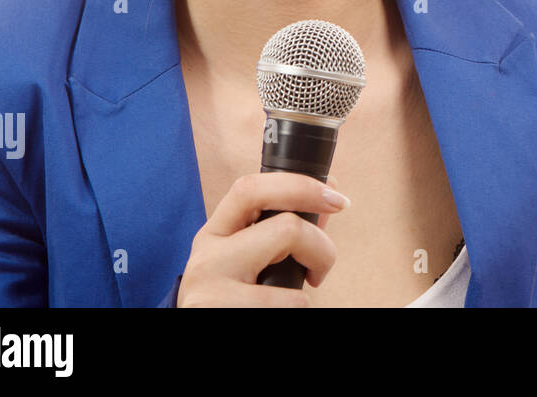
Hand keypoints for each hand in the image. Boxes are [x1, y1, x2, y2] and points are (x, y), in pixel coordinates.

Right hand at [175, 172, 349, 306]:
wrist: (197, 349)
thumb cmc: (235, 300)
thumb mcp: (250, 260)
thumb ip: (286, 227)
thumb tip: (329, 189)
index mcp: (215, 233)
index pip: (251, 189)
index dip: (302, 186)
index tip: (339, 200)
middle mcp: (207, 255)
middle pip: (286, 226)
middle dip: (320, 246)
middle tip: (321, 270)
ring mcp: (210, 286)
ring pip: (291, 268)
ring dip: (308, 287)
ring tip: (295, 302)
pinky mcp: (217, 309)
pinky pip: (288, 302)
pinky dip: (298, 306)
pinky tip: (281, 311)